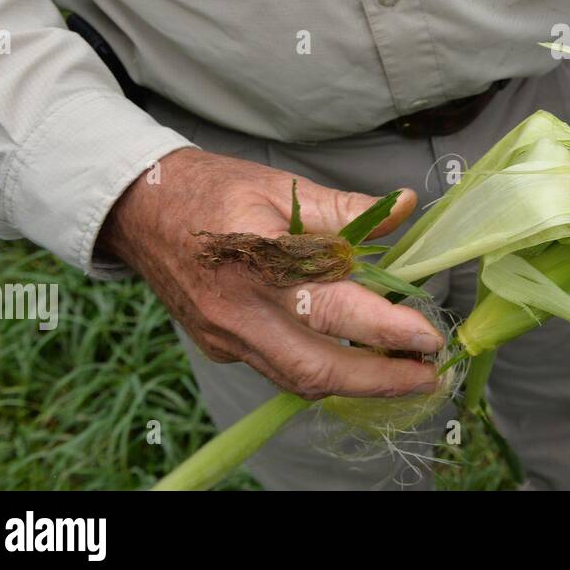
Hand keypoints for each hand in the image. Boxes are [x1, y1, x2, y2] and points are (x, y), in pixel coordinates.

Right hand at [99, 147, 439, 399]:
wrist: (139, 208)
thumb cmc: (216, 189)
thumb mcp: (284, 186)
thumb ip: (348, 208)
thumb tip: (405, 207)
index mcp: (258, 263)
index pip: (333, 307)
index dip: (386, 329)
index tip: (429, 336)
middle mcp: (239, 312)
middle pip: (315, 368)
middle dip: (378, 381)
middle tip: (429, 376)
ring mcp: (225, 337)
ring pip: (297, 378)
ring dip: (356, 383)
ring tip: (406, 375)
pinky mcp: (221, 346)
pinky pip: (279, 368)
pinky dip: (323, 369)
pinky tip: (358, 359)